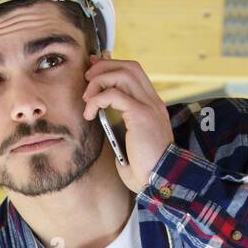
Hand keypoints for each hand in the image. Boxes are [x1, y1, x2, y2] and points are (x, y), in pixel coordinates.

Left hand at [82, 52, 174, 193]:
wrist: (161, 181)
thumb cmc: (146, 170)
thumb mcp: (132, 146)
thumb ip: (122, 132)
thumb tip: (106, 128)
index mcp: (153, 106)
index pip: (134, 73)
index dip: (112, 66)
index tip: (94, 71)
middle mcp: (153, 102)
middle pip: (129, 67)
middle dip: (104, 68)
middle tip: (86, 80)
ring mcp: (149, 106)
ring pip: (122, 74)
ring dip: (100, 81)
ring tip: (87, 98)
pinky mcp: (140, 115)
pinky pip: (114, 95)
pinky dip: (97, 99)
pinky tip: (90, 113)